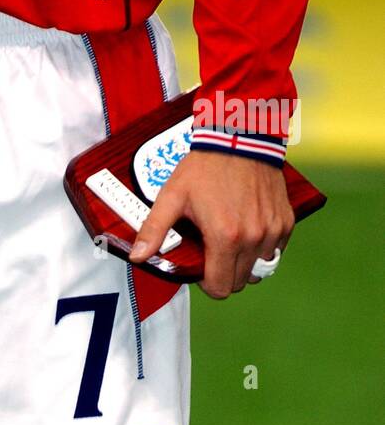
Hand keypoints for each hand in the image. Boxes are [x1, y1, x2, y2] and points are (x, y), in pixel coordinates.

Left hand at [129, 151, 295, 299]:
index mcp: (224, 238)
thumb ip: (154, 229)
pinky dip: (262, 249)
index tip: (202, 266)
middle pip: (238, 282)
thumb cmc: (206, 166)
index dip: (207, 283)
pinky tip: (249, 229)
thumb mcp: (172, 196)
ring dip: (244, 263)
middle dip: (224, 273)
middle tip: (213, 250)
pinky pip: (275, 252)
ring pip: (258, 269)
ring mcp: (272, 230)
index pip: (220, 289)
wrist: (241, 136)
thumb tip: (138, 257)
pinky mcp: (286, 222)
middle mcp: (253, 238)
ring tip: (231, 239)